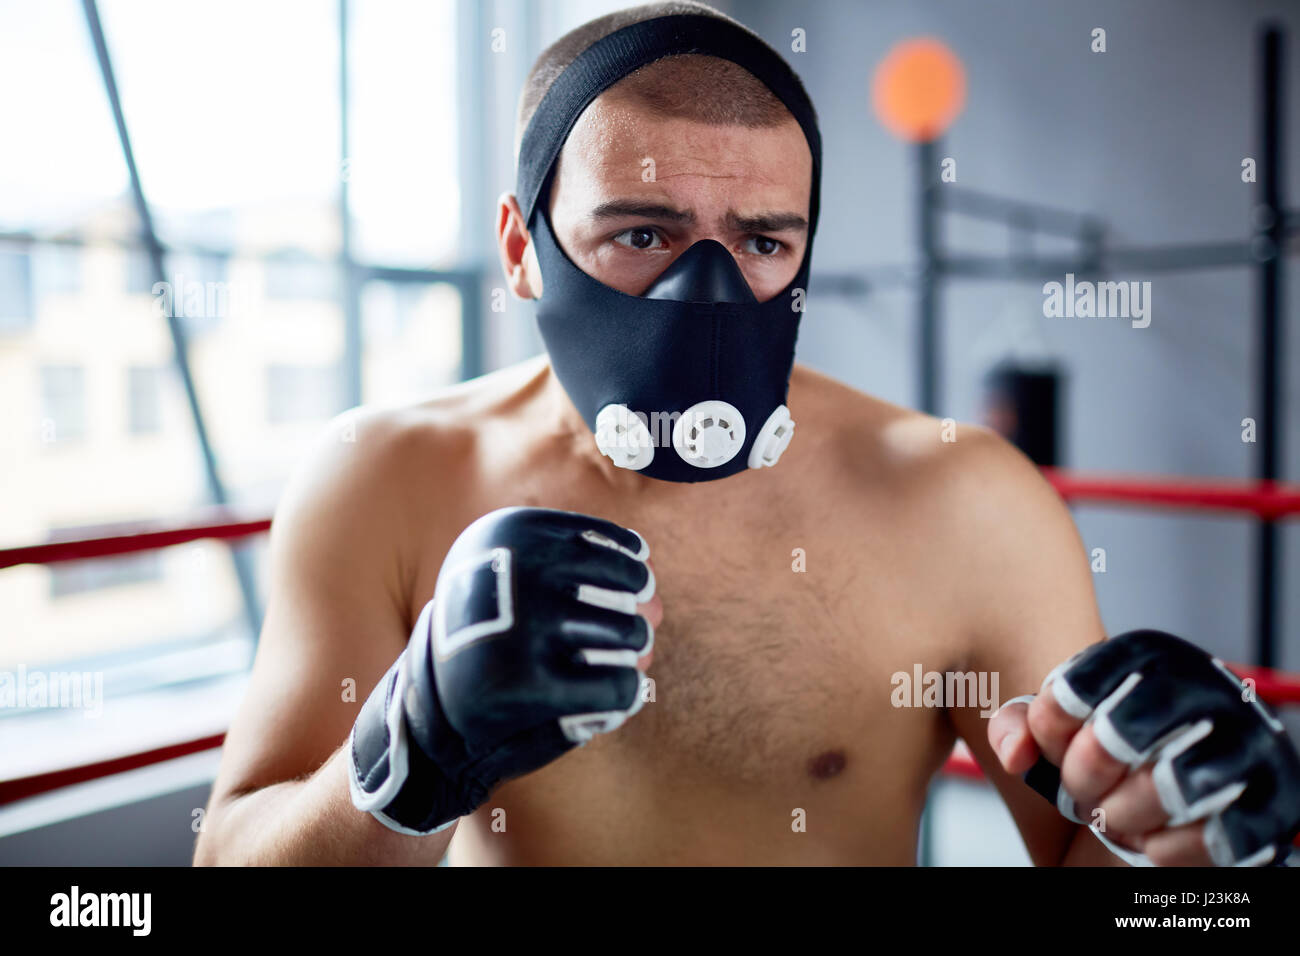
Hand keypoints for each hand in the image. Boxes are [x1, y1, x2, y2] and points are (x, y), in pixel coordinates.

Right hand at [349, 506, 655, 834]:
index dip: (628, 571)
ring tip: (610, 665)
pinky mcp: (530, 684)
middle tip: (625, 638)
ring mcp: (523, 625)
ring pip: (630, 633)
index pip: (605, 543)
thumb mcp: (519, 584)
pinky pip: (620, 684)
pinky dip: (624, 693)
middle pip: (628, 587)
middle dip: (636, 618)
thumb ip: (589, 576)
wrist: (428, 717)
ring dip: (632, 654)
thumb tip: (656, 595)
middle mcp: (515, 569)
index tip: (629, 591)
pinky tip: (607, 697)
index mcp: (508, 531)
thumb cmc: (492, 642)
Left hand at [989, 630, 1299, 865]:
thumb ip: (1018, 725)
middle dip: (1085, 776)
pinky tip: (1153, 842)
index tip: (1050, 749)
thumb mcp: (1056, 736)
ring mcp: (1251, 747)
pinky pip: (1210, 837)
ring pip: (1170, 785)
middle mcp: (1210, 689)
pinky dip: (1164, 850)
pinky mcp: (1274, 807)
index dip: (1051, 727)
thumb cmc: (1109, 766)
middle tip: (1080, 794)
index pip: (1079, 683)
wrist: (1166, 818)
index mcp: (1153, 657)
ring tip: (1116, 817)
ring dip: (1124, 815)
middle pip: (1119, 733)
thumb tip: (1015, 752)